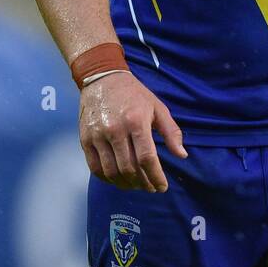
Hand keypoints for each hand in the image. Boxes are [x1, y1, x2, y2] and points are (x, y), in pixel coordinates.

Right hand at [79, 71, 187, 190]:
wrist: (102, 79)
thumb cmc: (134, 94)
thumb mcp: (158, 108)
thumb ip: (171, 132)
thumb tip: (182, 155)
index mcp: (136, 121)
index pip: (146, 158)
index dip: (155, 177)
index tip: (162, 187)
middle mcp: (115, 130)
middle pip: (129, 168)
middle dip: (142, 183)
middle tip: (150, 187)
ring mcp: (98, 136)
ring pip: (112, 171)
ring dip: (126, 184)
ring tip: (136, 186)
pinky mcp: (85, 140)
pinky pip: (95, 168)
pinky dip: (107, 179)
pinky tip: (118, 180)